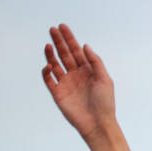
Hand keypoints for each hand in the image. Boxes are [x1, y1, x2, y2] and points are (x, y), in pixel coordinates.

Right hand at [41, 24, 114, 139]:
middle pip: (64, 54)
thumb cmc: (105, 103)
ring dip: (51, 55)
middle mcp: (76, 75)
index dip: (69, 39)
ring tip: (49, 45)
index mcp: (88, 71)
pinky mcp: (58, 93)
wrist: (98, 123)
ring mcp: (66, 83)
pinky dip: (46, 71)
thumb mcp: (104, 79)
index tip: (62, 27)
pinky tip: (49, 65)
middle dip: (59, 42)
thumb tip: (84, 46)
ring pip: (55, 65)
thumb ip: (95, 61)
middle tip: (52, 29)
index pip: (76, 51)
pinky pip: (48, 79)